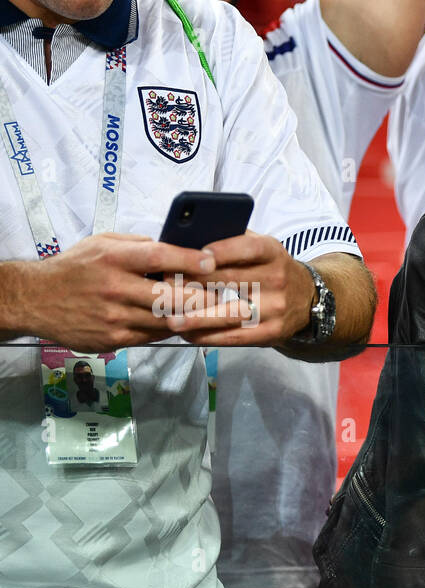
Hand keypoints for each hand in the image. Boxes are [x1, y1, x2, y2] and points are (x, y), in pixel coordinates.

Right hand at [7, 233, 212, 350]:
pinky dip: (172, 329)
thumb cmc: (74, 268)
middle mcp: (114, 288)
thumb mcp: (101, 244)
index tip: (211, 261)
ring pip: (167, 321)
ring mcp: (114, 317)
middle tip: (221, 293)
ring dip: (193, 317)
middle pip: (170, 297)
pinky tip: (184, 323)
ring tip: (212, 311)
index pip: (159, 257)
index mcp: (112, 259)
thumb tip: (174, 247)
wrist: (36, 299)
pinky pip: (154, 336)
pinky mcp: (114, 339)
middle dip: (201, 296)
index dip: (190, 259)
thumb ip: (137, 245)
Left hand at [163, 231, 316, 345]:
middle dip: (195, 283)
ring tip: (171, 318)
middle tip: (164, 286)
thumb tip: (186, 239)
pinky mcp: (271, 333)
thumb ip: (230, 240)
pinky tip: (188, 333)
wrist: (307, 299)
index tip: (195, 254)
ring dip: (198, 317)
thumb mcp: (260, 247)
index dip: (223, 251)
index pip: (248, 248)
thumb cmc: (270, 268)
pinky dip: (208, 336)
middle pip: (232, 281)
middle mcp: (278, 280)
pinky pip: (235, 336)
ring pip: (231, 313)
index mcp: (273, 252)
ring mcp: (276, 308)